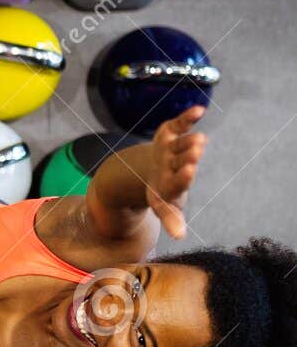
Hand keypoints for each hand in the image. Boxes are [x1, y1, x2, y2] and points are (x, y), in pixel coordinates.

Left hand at [144, 105, 207, 238]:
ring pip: (179, 143)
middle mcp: (165, 165)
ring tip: (201, 138)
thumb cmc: (164, 192)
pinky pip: (179, 123)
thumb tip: (178, 236)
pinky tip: (200, 110)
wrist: (146, 169)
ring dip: (189, 140)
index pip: (174, 181)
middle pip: (178, 160)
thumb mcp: (166, 207)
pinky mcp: (169, 133)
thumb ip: (172, 220)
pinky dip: (188, 117)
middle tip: (197, 150)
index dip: (181, 176)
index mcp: (165, 183)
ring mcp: (167, 148)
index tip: (189, 171)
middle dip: (187, 156)